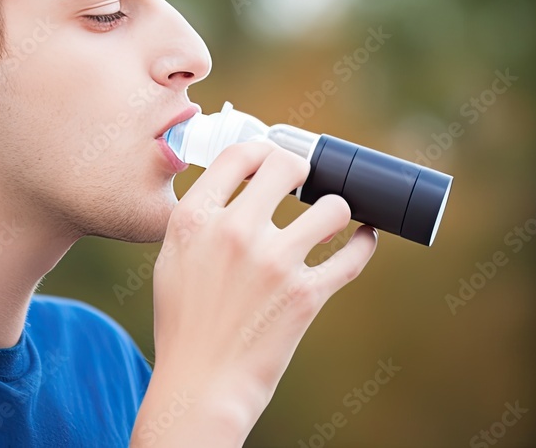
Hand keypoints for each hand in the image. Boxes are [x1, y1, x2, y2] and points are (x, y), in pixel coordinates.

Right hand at [132, 141, 377, 446]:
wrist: (201, 384)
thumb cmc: (183, 324)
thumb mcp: (172, 259)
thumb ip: (198, 219)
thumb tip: (233, 184)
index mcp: (194, 220)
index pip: (238, 154)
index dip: (261, 150)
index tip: (271, 160)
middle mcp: (234, 232)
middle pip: (285, 165)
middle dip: (301, 169)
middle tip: (303, 182)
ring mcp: (274, 263)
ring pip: (331, 207)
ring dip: (336, 210)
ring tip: (330, 220)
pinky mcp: (305, 295)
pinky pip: (352, 255)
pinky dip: (364, 242)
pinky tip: (364, 237)